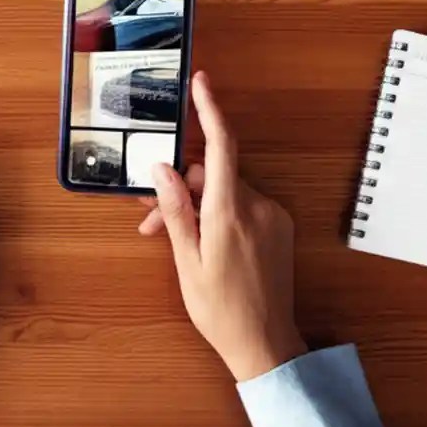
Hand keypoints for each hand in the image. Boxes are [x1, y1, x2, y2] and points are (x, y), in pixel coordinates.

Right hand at [138, 71, 306, 381]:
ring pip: (225, 190)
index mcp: (231, 213)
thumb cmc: (221, 310)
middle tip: (148, 213)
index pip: (223, 147)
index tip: (200, 83)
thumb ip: (175, 211)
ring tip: (168, 234)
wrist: (266, 344)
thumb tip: (162, 170)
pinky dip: (216, 212)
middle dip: (180, 185)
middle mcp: (257, 207)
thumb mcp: (187, 262)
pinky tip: (198, 236)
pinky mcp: (278, 227)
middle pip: (214, 173)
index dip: (210, 110)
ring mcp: (272, 216)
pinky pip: (241, 204)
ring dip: (195, 202)